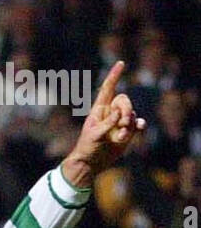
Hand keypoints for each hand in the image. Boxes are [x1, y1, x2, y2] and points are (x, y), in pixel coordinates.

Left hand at [62, 62, 144, 185]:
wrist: (91, 164)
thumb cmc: (87, 148)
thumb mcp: (94, 135)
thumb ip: (107, 123)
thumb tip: (119, 113)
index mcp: (99, 109)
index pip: (108, 88)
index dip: (114, 76)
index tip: (121, 63)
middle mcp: (111, 113)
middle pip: (124, 101)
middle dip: (126, 110)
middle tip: (123, 123)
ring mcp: (119, 122)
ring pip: (131, 115)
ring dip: (129, 125)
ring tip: (120, 138)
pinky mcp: (127, 133)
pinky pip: (137, 124)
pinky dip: (140, 125)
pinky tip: (141, 127)